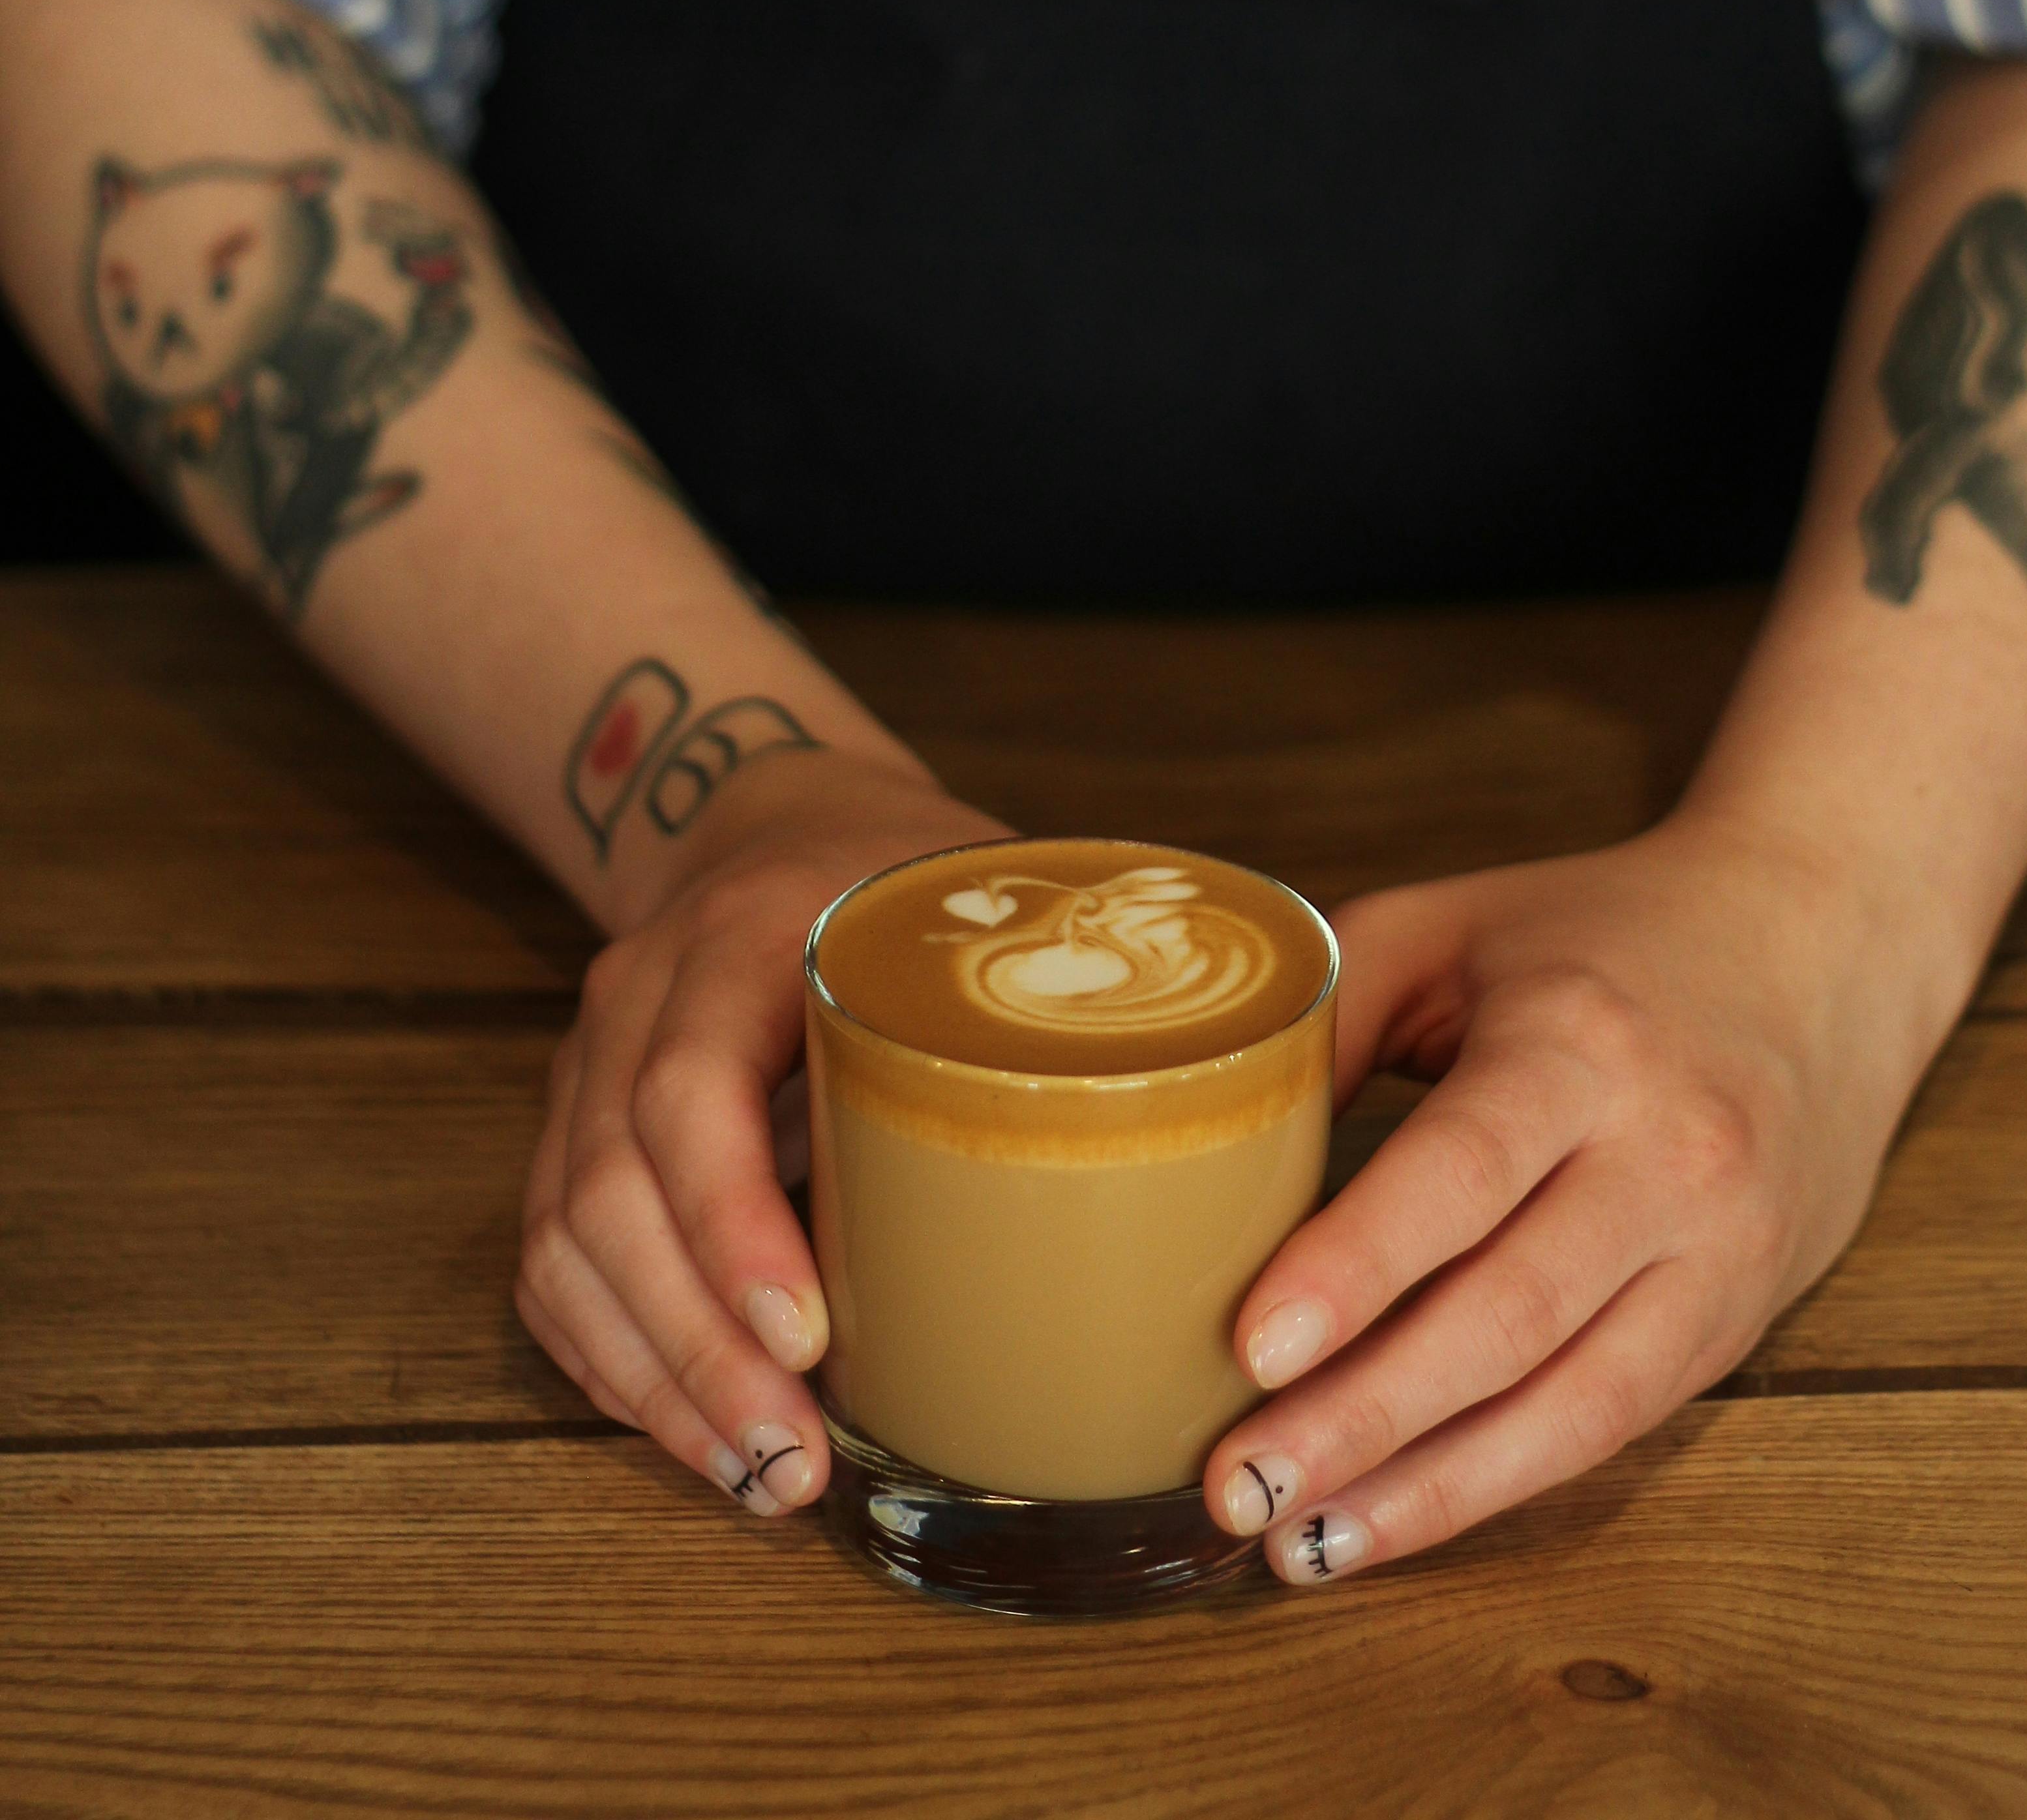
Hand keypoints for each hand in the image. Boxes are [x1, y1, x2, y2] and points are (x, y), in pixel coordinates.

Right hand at [516, 758, 1005, 1518]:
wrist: (776, 821)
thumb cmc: (900, 870)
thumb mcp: (978, 886)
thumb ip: (1062, 972)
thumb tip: (1194, 1095)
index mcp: (734, 937)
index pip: (690, 1090)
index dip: (732, 1222)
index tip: (806, 1339)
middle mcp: (635, 1003)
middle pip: (612, 1195)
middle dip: (697, 1352)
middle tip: (796, 1464)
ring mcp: (588, 1071)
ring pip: (567, 1247)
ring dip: (656, 1382)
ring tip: (760, 1481)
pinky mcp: (576, 1134)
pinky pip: (556, 1266)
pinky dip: (617, 1366)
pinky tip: (697, 1434)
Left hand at [1203, 819, 1938, 1583]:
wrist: (1818, 946)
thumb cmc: (1597, 936)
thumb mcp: (1450, 928)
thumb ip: (1329, 1019)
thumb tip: (1201, 1138)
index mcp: (1581, 1038)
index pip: (1465, 1167)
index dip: (1359, 1264)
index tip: (1253, 1345)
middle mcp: (1667, 1152)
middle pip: (1511, 1311)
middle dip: (1367, 1416)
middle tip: (1241, 1482)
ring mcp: (1718, 1248)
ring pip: (1572, 1402)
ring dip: (1430, 1490)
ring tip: (1297, 1544)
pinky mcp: (1737, 1318)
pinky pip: (1613, 1423)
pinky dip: (1500, 1483)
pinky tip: (1398, 1516)